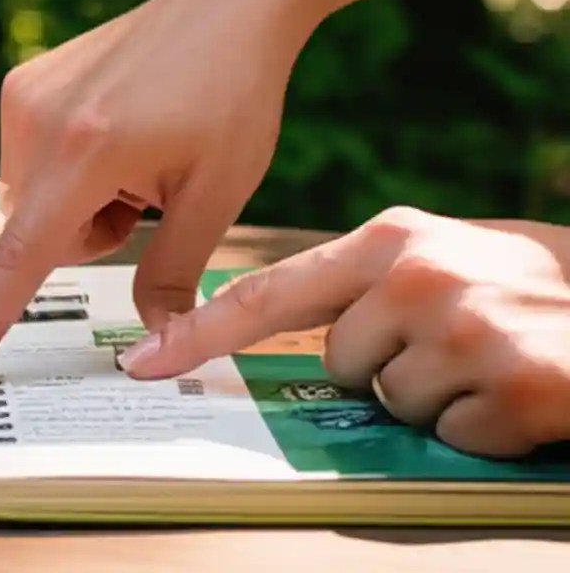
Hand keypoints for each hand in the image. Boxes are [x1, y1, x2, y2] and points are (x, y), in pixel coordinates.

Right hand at [0, 0, 318, 383]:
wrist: (227, 5)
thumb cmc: (233, 95)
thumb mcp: (218, 194)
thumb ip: (173, 274)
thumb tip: (153, 345)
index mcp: (87, 153)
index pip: (21, 259)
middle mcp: (36, 121)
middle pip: (35, 234)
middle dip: (86, 234)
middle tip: (147, 193)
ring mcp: (22, 96)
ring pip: (30, 202)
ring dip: (76, 203)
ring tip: (133, 155)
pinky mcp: (20, 83)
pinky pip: (28, 163)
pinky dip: (67, 169)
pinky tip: (115, 130)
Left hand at [120, 206, 569, 457]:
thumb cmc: (538, 283)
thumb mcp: (450, 253)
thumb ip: (373, 281)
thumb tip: (305, 332)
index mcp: (392, 239)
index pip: (269, 294)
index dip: (201, 333)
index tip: (144, 362)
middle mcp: (418, 275)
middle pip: (338, 363)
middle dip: (385, 369)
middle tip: (454, 343)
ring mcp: (465, 328)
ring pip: (392, 404)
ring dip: (438, 400)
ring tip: (493, 360)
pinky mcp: (515, 383)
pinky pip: (455, 435)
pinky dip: (487, 428)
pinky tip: (524, 389)